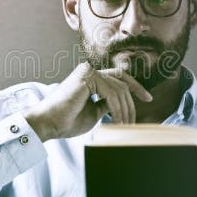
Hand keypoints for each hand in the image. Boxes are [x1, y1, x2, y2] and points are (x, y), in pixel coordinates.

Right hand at [22, 62, 152, 140]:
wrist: (48, 123)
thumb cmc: (67, 121)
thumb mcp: (94, 112)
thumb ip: (106, 105)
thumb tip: (121, 105)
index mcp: (90, 78)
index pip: (119, 78)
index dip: (135, 87)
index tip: (148, 99)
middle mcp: (89, 71)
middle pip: (122, 81)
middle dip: (134, 100)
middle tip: (135, 120)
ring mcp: (87, 71)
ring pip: (119, 88)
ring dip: (125, 109)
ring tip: (124, 125)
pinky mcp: (86, 76)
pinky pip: (111, 92)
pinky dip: (117, 108)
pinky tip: (117, 120)